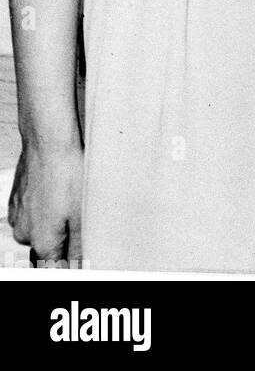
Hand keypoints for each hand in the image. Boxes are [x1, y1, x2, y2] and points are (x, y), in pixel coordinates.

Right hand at [8, 138, 83, 266]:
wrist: (48, 141)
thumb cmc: (67, 173)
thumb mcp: (83, 213)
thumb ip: (80, 245)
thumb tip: (80, 264)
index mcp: (43, 243)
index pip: (56, 268)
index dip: (71, 264)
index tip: (81, 253)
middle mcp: (25, 235)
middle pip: (48, 250)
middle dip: (64, 241)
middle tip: (80, 219)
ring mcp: (17, 218)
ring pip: (39, 230)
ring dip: (54, 223)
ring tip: (68, 200)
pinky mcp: (16, 202)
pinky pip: (31, 214)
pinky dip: (44, 208)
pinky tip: (57, 191)